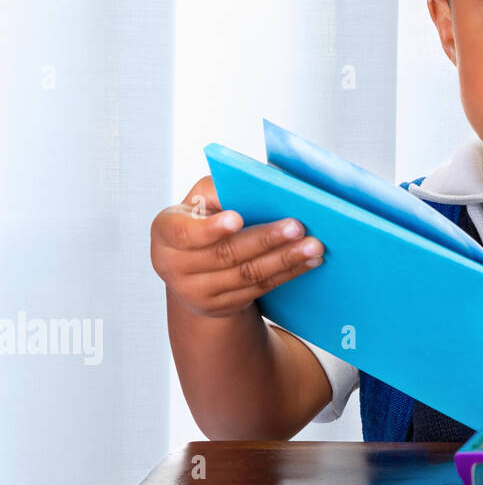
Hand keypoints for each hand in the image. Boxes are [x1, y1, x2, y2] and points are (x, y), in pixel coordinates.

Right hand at [149, 175, 325, 318]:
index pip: (184, 232)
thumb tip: (268, 178)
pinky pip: (259, 288)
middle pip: (225, 254)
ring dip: (285, 259)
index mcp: (166, 231)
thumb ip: (223, 187)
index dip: (210, 228)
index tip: (237, 218)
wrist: (194, 267)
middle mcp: (173, 265)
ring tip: (314, 245)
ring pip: (246, 274)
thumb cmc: (204, 219)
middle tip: (297, 226)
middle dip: (265, 239)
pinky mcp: (220, 306)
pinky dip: (288, 273)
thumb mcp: (203, 199)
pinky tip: (309, 260)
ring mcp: (196, 291)